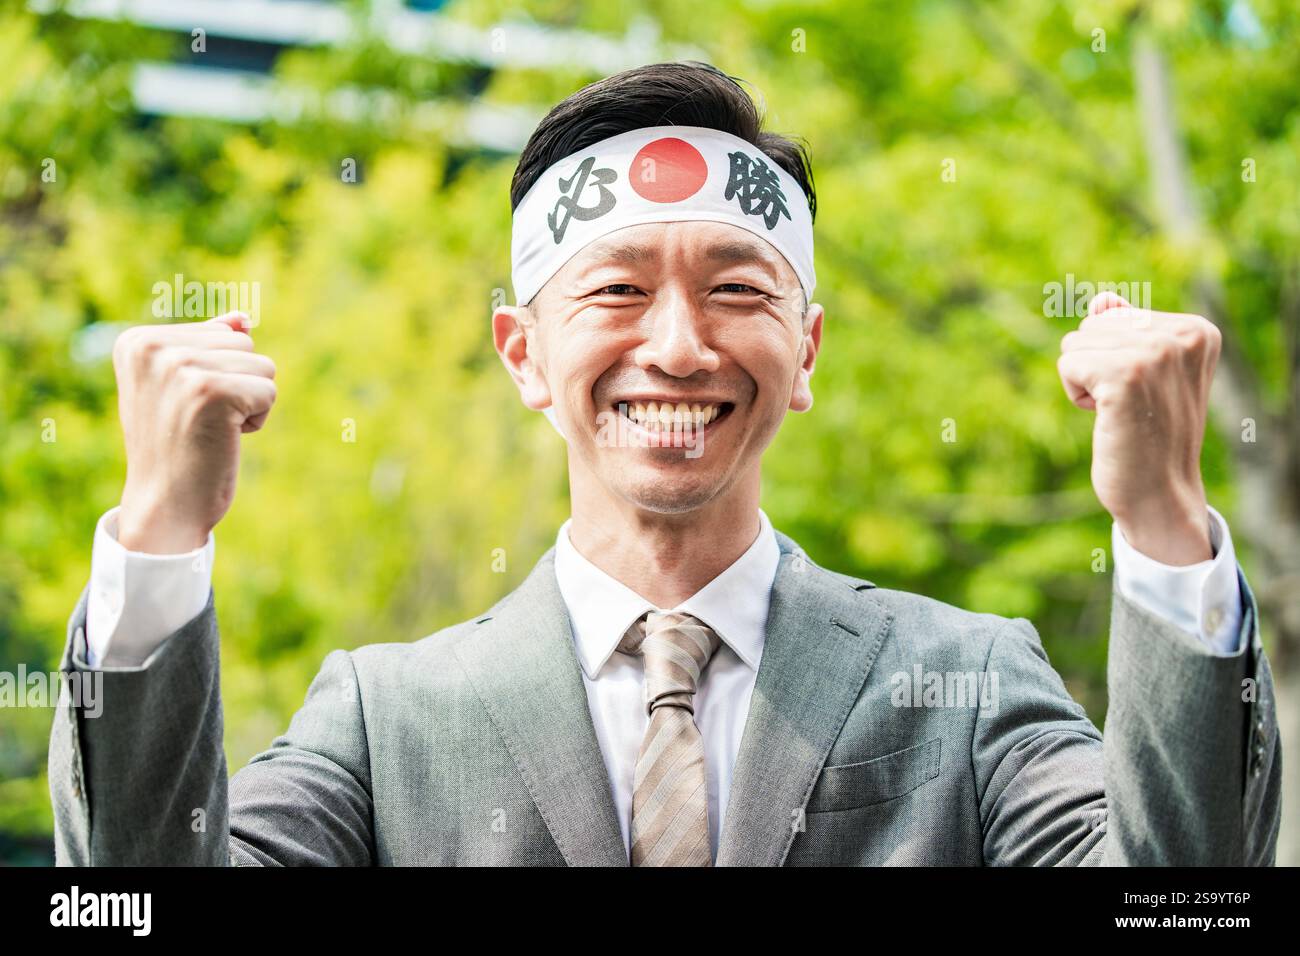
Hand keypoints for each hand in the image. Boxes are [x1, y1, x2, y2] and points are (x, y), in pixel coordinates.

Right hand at [113, 312, 276, 552]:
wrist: (165, 506)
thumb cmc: (177, 448)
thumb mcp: (183, 389)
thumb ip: (208, 348)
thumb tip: (243, 318)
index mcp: (138, 341)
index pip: (221, 334)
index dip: (219, 375)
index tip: (183, 408)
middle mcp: (153, 347)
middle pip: (245, 344)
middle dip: (238, 386)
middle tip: (200, 422)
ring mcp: (181, 367)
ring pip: (263, 366)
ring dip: (249, 403)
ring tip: (210, 430)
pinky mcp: (212, 391)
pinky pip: (269, 391)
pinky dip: (257, 420)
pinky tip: (224, 439)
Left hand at [1057, 293, 1217, 565]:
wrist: (1160, 492)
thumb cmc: (1150, 435)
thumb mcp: (1145, 376)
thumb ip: (1127, 333)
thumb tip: (1102, 300)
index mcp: (1197, 330)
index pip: (1115, 315)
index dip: (1114, 357)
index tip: (1146, 393)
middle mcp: (1182, 336)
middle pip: (1092, 326)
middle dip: (1095, 367)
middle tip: (1129, 406)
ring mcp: (1156, 353)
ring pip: (1075, 343)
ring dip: (1085, 382)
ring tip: (1119, 412)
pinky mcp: (1125, 375)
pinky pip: (1068, 364)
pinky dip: (1075, 393)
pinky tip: (1105, 417)